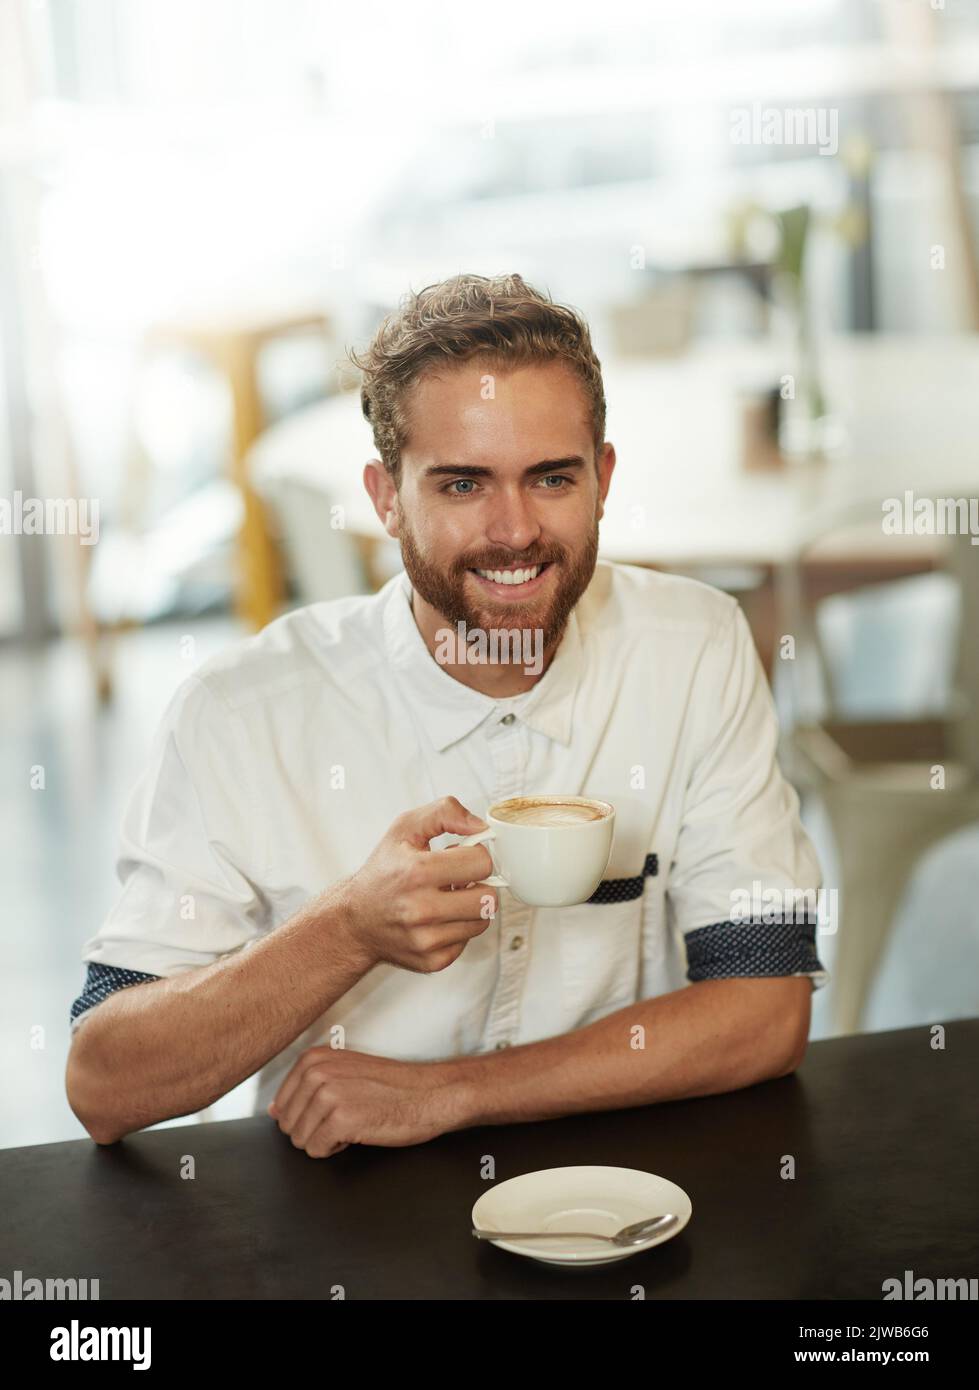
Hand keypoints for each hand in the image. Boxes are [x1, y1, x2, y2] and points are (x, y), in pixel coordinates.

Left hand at [268, 1044, 462, 1157]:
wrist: (429, 1093)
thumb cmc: (391, 1086)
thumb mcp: (344, 1073)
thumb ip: (306, 1086)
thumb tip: (273, 1110)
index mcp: (314, 1059)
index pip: (280, 1105)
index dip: (305, 1117)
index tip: (332, 1109)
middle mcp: (317, 1072)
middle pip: (287, 1124)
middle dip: (314, 1130)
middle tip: (347, 1116)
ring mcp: (328, 1095)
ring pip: (300, 1140)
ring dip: (326, 1140)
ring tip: (354, 1122)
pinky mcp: (341, 1119)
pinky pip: (316, 1151)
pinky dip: (335, 1149)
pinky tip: (358, 1132)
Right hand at [332, 796, 498, 974]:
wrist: (355, 920)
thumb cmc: (382, 872)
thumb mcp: (405, 828)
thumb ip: (445, 812)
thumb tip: (480, 826)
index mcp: (417, 872)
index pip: (482, 863)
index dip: (476, 855)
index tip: (462, 856)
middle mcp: (422, 909)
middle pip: (489, 897)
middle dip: (478, 884)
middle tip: (458, 879)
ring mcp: (427, 939)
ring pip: (482, 920)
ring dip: (470, 906)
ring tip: (447, 897)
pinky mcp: (432, 961)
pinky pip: (467, 941)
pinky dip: (458, 928)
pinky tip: (439, 918)